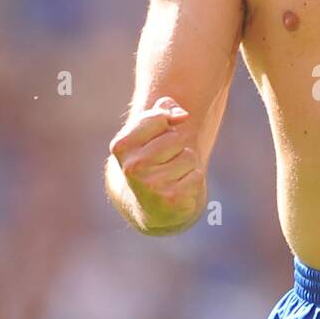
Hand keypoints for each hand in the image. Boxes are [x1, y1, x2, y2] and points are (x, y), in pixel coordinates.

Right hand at [109, 96, 204, 231]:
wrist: (150, 206)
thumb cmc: (151, 160)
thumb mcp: (149, 133)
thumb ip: (162, 112)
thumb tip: (182, 114)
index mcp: (121, 146)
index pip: (160, 117)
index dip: (167, 124)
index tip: (159, 135)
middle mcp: (132, 167)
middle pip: (177, 138)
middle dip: (178, 148)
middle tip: (165, 162)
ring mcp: (151, 185)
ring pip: (190, 157)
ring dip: (187, 166)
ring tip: (171, 176)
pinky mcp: (171, 200)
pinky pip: (198, 176)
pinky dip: (194, 181)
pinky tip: (178, 189)